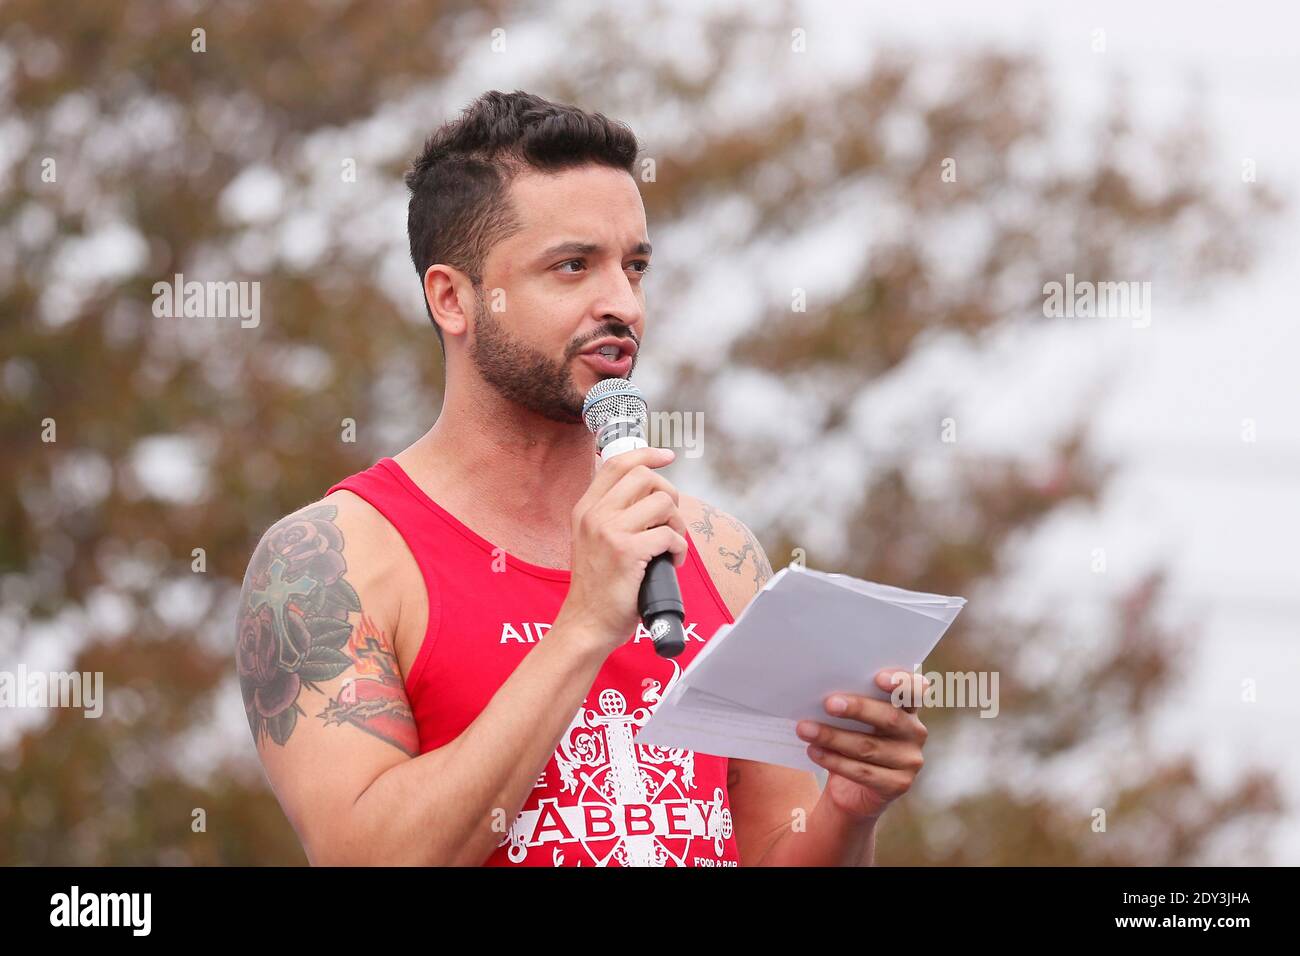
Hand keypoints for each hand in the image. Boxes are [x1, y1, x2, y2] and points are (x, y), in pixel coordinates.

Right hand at [556, 446, 688, 653]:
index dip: (647, 453)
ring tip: (671, 543)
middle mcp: (594, 515)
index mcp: (585, 509)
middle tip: (669, 520)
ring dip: (677, 522)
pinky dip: (679, 548)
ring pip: (663, 502)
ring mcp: (609, 531)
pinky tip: (672, 562)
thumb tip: (652, 494)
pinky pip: (669, 534)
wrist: (586, 623)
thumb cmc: (598, 587)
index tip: (667, 456)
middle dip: (668, 494)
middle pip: (645, 476)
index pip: (617, 463)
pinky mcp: (627, 551)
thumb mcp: (592, 541)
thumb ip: (612, 516)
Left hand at [796, 669, 930, 819]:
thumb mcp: (852, 720)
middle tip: (828, 704)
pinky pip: (862, 771)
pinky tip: (813, 751)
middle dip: (858, 708)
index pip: (914, 690)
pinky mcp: (898, 785)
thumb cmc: (850, 741)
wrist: (852, 790)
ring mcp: (910, 761)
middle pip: (889, 718)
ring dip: (833, 737)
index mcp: (908, 708)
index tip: (879, 678)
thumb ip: (849, 703)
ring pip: (869, 747)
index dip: (901, 683)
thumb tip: (821, 692)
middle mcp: (915, 732)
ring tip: (805, 729)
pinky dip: (834, 760)